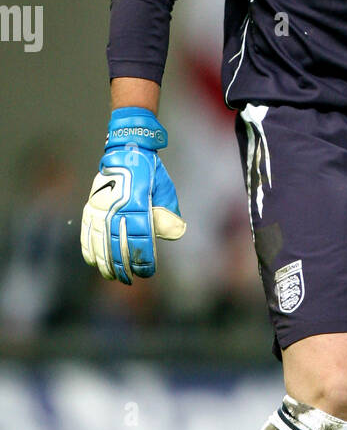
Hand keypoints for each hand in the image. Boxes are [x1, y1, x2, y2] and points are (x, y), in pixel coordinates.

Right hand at [81, 108, 185, 282]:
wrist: (127, 148)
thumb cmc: (151, 172)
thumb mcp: (164, 189)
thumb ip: (168, 213)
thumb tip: (177, 234)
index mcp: (138, 203)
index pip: (140, 239)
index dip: (143, 259)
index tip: (146, 273)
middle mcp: (117, 206)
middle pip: (118, 244)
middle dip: (123, 266)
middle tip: (128, 281)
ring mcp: (101, 206)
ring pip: (100, 240)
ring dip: (104, 261)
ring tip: (110, 276)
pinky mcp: (92, 204)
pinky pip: (87, 229)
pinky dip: (88, 246)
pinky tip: (91, 261)